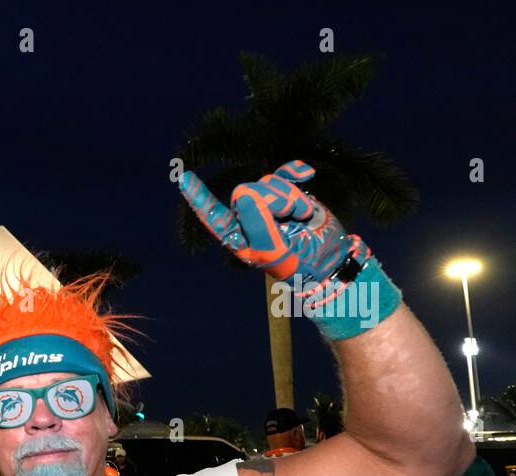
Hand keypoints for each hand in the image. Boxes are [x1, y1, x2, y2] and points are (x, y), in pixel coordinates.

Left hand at [179, 160, 363, 281]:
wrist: (330, 261)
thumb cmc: (299, 264)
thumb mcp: (275, 251)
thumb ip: (258, 225)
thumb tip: (244, 194)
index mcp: (238, 237)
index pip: (213, 216)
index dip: (200, 198)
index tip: (184, 179)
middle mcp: (248, 219)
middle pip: (247, 192)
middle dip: (274, 200)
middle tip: (294, 217)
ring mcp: (268, 204)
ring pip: (268, 182)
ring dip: (292, 197)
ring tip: (303, 217)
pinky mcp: (288, 193)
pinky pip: (285, 173)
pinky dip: (295, 171)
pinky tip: (307, 174)